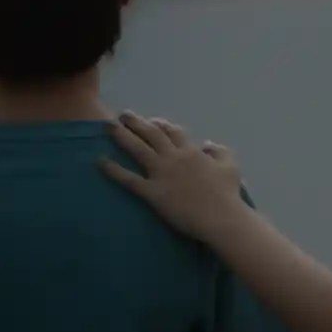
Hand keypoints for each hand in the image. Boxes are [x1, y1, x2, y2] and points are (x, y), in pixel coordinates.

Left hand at [101, 112, 246, 239]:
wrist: (221, 217)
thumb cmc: (227, 193)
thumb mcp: (230, 165)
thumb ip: (219, 151)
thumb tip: (207, 143)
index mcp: (192, 151)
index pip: (173, 132)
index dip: (160, 124)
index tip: (151, 121)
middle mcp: (174, 158)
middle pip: (152, 134)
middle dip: (136, 122)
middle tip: (122, 115)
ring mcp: (162, 174)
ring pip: (138, 149)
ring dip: (122, 136)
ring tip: (108, 126)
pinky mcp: (153, 193)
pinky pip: (129, 179)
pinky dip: (114, 170)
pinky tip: (101, 161)